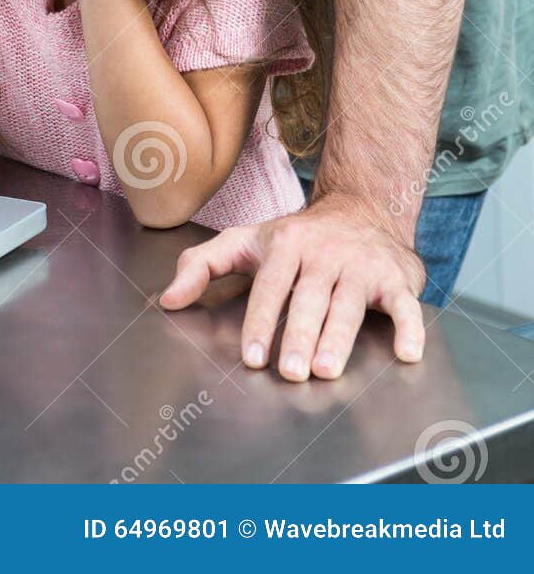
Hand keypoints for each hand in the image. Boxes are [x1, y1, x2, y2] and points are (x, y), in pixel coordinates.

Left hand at [159, 193, 425, 379]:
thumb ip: (202, 265)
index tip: (252, 356)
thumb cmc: (297, 236)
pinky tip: (408, 352)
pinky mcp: (395, 278)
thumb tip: (166, 299)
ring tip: (327, 370)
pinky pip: (404, 304)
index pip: (270, 285)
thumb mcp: (245, 240)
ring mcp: (361, 265)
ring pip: (350, 304)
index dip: (262, 321)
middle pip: (310, 298)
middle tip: (292, 371)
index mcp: (286, 244)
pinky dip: (410, 327)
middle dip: (300, 334)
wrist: (362, 207)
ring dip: (340, 337)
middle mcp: (325, 253)